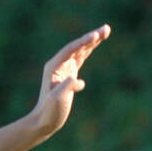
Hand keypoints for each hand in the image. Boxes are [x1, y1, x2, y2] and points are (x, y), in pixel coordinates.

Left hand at [30, 24, 110, 138]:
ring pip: (80, 51)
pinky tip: (97, 42)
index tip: (96, 35)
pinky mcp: (69, 74)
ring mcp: (64, 68)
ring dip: (93, 41)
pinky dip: (89, 50)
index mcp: (53, 67)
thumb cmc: (49, 111)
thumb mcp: (57, 99)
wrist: (44, 121)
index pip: (70, 50)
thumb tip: (78, 81)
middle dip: (92, 37)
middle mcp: (58, 64)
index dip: (84, 42)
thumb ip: (67, 86)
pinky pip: (81, 58)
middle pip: (77, 46)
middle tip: (107, 29)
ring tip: (106, 31)